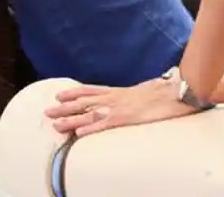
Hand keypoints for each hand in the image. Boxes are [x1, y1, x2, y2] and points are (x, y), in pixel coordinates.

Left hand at [43, 78, 197, 136]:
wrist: (176, 90)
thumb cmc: (163, 91)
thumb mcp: (143, 90)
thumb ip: (132, 94)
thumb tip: (131, 96)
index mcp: (118, 91)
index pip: (90, 90)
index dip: (73, 93)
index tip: (58, 95)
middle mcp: (114, 98)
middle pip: (83, 102)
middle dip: (64, 108)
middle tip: (47, 112)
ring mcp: (119, 107)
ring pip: (88, 113)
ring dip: (70, 120)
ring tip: (55, 125)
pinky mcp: (126, 118)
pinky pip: (104, 124)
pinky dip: (90, 128)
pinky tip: (78, 133)